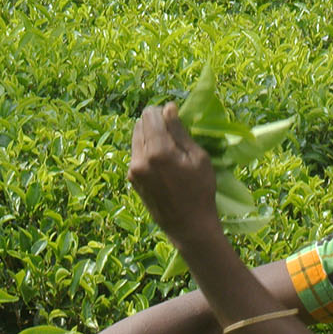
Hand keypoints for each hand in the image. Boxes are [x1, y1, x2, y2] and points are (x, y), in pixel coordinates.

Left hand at [128, 103, 220, 239]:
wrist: (188, 226)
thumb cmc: (201, 190)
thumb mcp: (198, 158)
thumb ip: (179, 131)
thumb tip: (168, 108)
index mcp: (158, 152)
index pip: (150, 115)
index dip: (163, 112)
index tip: (175, 118)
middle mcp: (140, 159)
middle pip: (140, 124)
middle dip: (155, 122)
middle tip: (173, 133)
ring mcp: (133, 170)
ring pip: (136, 137)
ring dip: (149, 135)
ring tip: (168, 148)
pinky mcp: (132, 178)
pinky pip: (136, 153)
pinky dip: (146, 149)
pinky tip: (162, 162)